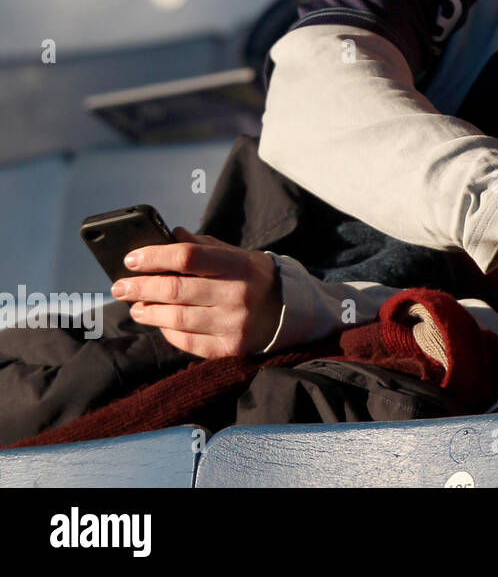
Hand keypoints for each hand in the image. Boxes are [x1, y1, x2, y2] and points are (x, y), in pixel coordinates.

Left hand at [109, 227, 281, 358]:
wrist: (289, 310)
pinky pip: (187, 342)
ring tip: (136, 306)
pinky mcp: (229, 349)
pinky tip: (160, 323)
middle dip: (140, 287)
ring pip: (176, 318)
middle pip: (175, 289)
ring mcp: (233, 324)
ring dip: (148, 311)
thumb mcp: (236, 254)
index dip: (154, 256)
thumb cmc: (253, 278)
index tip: (131, 259)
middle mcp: (237, 295)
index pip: (188, 256)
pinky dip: (167, 332)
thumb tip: (170, 236)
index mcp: (239, 265)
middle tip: (120, 286)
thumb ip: (203, 246)